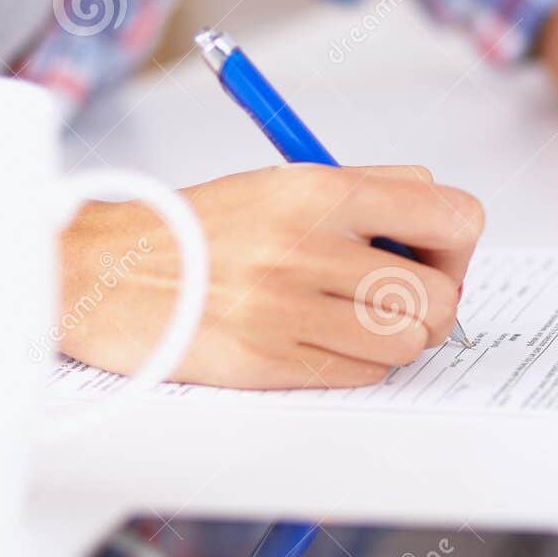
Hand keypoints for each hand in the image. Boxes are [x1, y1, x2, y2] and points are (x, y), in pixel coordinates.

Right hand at [58, 165, 482, 388]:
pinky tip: (322, 343)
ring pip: (407, 342)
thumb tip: (443, 225)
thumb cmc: (196, 229)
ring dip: (395, 339)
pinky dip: (356, 366)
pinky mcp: (267, 361)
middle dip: (431, 303)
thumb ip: (365, 192)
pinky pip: (361, 375)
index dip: (456, 245)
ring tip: (356, 321)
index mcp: (318, 189)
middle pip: (439, 294)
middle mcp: (307, 246)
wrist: (101, 271)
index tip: (436, 255)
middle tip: (399, 299)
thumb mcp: (280, 181)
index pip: (451, 216)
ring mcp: (287, 307)